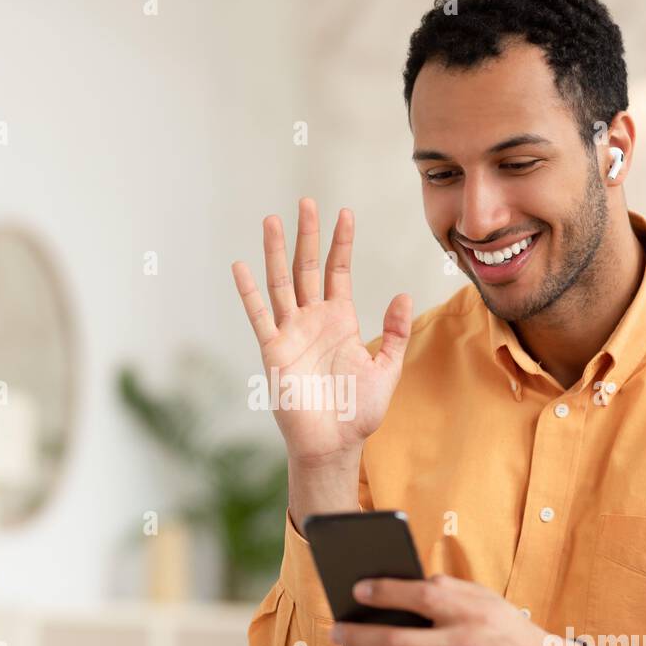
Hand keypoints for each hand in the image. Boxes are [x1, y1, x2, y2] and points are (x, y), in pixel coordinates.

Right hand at [232, 198, 412, 465]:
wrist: (334, 443)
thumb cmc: (359, 411)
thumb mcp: (387, 368)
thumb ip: (395, 332)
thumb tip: (403, 295)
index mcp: (340, 321)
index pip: (339, 272)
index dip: (342, 243)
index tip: (345, 212)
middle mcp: (313, 321)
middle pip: (308, 268)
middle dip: (307, 235)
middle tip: (306, 201)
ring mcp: (291, 333)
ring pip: (282, 283)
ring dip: (276, 252)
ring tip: (271, 219)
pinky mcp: (274, 351)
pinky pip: (260, 316)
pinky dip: (250, 292)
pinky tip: (241, 266)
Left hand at [325, 574, 595, 645]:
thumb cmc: (511, 633)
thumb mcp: (487, 601)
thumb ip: (448, 590)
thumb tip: (401, 587)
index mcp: (469, 612)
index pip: (418, 595)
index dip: (382, 591)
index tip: (356, 590)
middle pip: (393, 642)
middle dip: (356, 637)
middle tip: (335, 632)